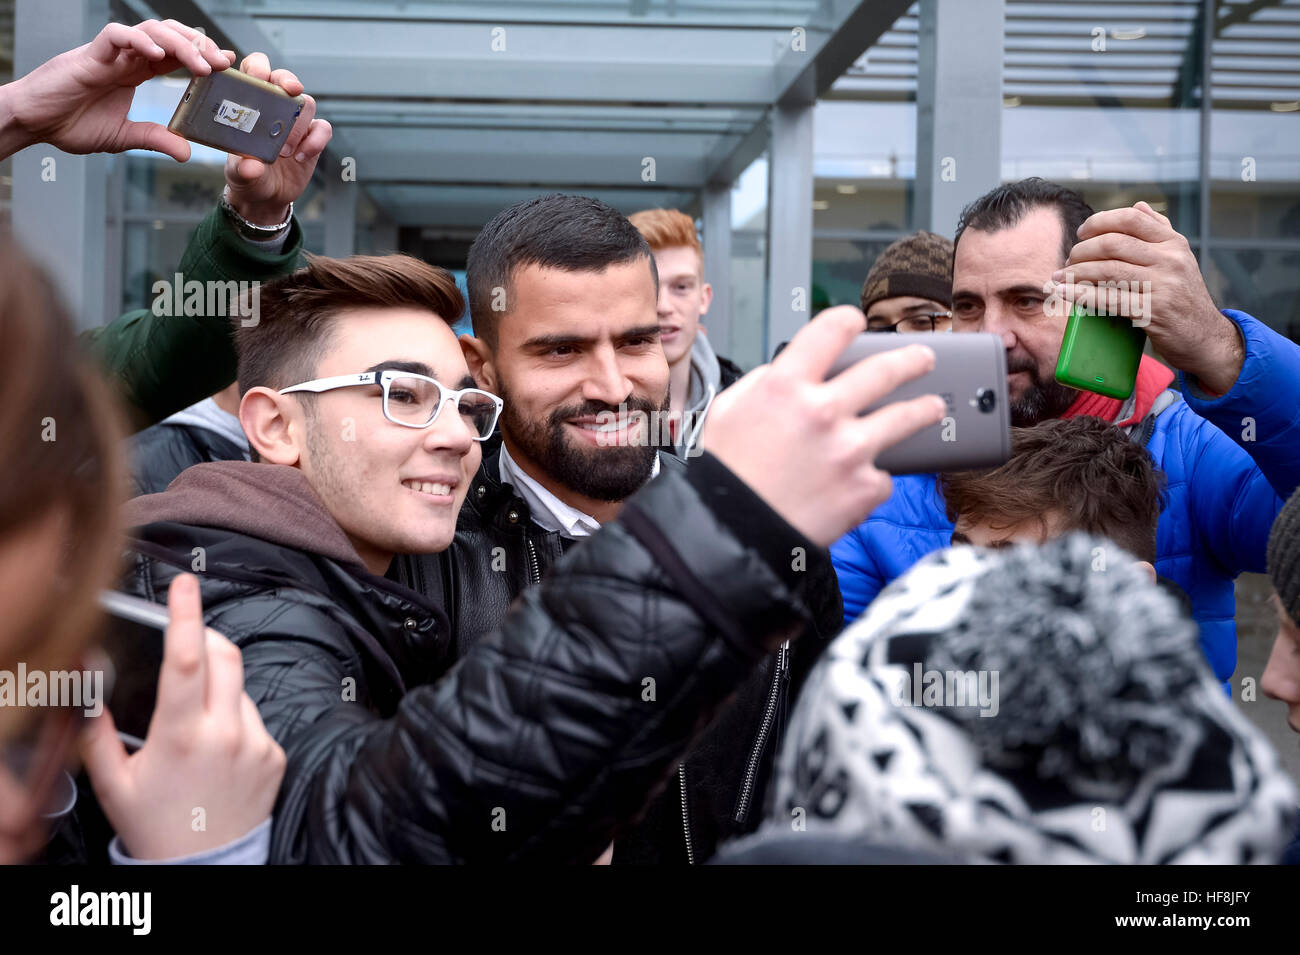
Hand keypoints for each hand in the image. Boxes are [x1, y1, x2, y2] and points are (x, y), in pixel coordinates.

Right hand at [0, 20, 231, 160]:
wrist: (34, 122)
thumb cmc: (70, 124)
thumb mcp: (122, 137)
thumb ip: (154, 139)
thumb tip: (187, 153)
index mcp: (134, 72)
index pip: (175, 56)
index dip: (201, 56)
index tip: (227, 64)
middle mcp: (126, 58)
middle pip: (169, 37)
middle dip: (198, 46)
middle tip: (221, 63)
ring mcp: (109, 54)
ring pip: (149, 31)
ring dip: (179, 44)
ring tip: (200, 64)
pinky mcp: (90, 55)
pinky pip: (116, 35)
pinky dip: (139, 41)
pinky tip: (158, 55)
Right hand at [80, 574, 284, 860]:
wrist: (207, 868)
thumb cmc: (155, 827)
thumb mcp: (114, 784)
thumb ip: (98, 733)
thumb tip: (89, 685)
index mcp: (182, 736)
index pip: (188, 659)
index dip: (186, 616)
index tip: (185, 584)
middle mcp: (227, 734)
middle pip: (226, 655)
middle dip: (207, 637)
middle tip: (186, 643)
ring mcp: (257, 743)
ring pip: (239, 687)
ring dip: (218, 690)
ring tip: (193, 730)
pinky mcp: (276, 754)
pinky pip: (255, 717)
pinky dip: (234, 720)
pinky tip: (217, 752)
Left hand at [224, 52, 331, 225]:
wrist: (265, 197)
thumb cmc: (245, 176)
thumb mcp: (237, 174)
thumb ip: (242, 169)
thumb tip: (252, 167)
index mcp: (249, 103)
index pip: (253, 71)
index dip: (257, 67)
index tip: (259, 77)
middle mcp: (274, 106)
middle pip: (284, 78)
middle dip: (288, 80)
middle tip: (291, 92)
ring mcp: (296, 121)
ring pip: (307, 103)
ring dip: (297, 125)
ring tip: (284, 152)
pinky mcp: (313, 137)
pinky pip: (323, 128)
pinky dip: (315, 142)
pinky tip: (301, 158)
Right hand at [699, 306, 943, 546]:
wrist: (729, 537)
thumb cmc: (723, 477)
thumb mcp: (726, 413)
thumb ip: (764, 385)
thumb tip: (788, 373)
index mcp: (784, 385)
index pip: (831, 330)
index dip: (847, 321)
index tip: (857, 324)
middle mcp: (822, 410)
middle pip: (885, 369)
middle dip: (911, 360)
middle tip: (924, 358)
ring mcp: (850, 450)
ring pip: (906, 416)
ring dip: (925, 408)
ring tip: (933, 407)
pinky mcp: (864, 488)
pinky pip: (884, 475)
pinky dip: (874, 477)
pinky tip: (864, 481)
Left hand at [1055, 201, 1243, 392]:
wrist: (1205, 337)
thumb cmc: (1184, 297)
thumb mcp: (1180, 259)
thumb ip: (1160, 231)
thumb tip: (1138, 205)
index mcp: (1173, 243)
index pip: (1131, 218)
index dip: (1100, 221)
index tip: (1081, 233)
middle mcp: (1170, 259)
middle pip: (1112, 243)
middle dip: (1081, 251)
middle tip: (1068, 262)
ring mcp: (1163, 285)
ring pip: (1107, 270)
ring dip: (1075, 273)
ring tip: (1059, 278)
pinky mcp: (1153, 311)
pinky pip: (1108, 299)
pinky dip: (1081, 295)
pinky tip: (1064, 293)